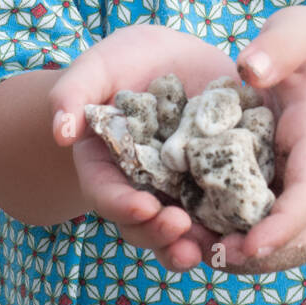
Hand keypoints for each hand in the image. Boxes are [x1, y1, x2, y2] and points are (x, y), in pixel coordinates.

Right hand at [49, 25, 239, 272]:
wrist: (171, 57)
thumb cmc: (124, 60)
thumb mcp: (97, 67)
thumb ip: (72, 94)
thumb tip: (61, 132)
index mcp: (105, 167)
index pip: (106, 194)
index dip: (122, 205)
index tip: (143, 207)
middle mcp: (140, 188)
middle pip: (143, 223)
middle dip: (159, 233)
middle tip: (180, 228)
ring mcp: (176, 190)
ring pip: (181, 229)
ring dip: (192, 243)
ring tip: (208, 246)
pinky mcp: (212, 182)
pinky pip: (219, 212)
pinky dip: (229, 225)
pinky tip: (244, 228)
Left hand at [212, 5, 305, 274]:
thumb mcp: (300, 31)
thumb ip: (278, 47)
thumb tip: (250, 69)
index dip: (283, 226)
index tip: (250, 246)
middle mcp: (302, 172)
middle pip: (299, 236)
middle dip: (260, 253)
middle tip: (208, 251)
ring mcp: (285, 182)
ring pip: (275, 239)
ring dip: (238, 251)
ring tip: (190, 244)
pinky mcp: (264, 182)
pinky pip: (250, 221)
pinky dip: (224, 232)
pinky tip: (185, 223)